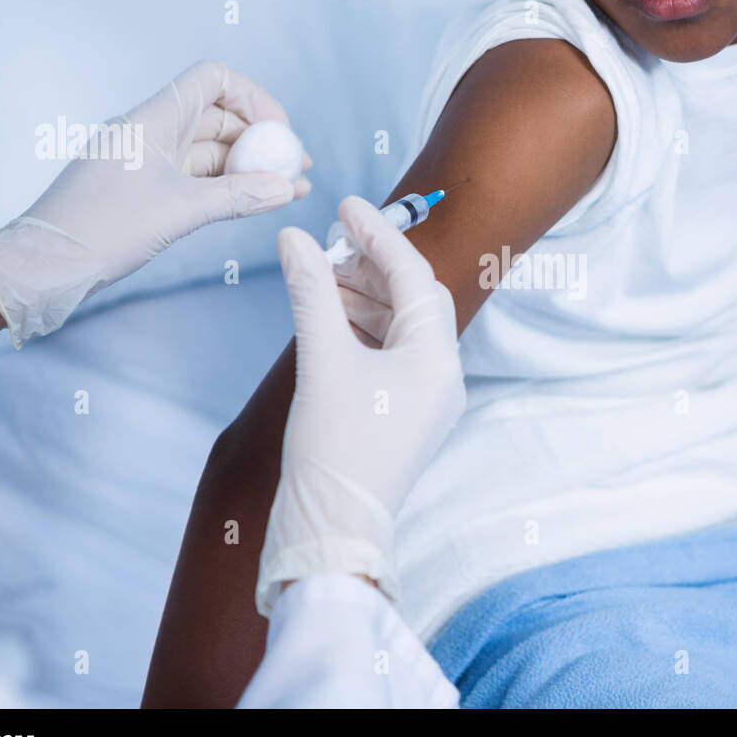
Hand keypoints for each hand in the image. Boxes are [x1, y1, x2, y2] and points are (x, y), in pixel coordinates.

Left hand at [0, 60, 311, 346]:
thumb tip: (286, 188)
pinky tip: (256, 202)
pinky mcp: (145, 190)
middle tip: (296, 167)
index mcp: (153, 119)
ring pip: (210, 152)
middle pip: (218, 117)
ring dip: (250, 167)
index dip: (253, 97)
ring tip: (288, 190)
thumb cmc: (101, 228)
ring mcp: (148, 162)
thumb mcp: (180, 210)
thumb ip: (239, 196)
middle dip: (261, 139)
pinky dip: (227, 187)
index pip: (213, 79)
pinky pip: (196, 178)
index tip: (280, 131)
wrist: (45, 264)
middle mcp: (151, 132)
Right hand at [256, 197, 465, 614]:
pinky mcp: (407, 416)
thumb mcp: (320, 361)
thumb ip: (310, 292)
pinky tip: (330, 321)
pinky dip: (364, 331)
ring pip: (403, 328)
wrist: (332, 532)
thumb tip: (293, 238)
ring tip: (321, 280)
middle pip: (414, 299)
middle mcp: (443, 377)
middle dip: (372, 267)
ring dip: (365, 298)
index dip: (378, 234)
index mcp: (437, 360)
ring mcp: (428, 399)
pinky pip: (394, 356)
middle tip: (328, 247)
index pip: (413, 276)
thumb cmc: (332, 451)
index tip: (344, 204)